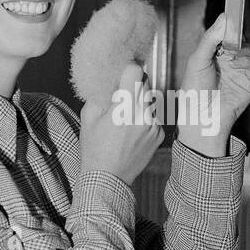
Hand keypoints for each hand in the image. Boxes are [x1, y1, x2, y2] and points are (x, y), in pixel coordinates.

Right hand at [78, 61, 164, 185]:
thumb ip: (102, 92)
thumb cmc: (94, 148)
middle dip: (133, 85)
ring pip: (150, 99)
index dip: (127, 69)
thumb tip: (112, 77)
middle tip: (120, 97)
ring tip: (125, 118)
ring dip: (139, 102)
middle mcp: (144, 114)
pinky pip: (153, 116)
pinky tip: (131, 131)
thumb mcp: (89, 116)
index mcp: (125, 107)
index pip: (136, 71)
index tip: (121, 74)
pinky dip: (144, 118)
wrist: (108, 180)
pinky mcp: (160, 135)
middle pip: (145, 82)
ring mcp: (155, 125)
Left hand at [176, 13, 249, 156]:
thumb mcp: (197, 60)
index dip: (226, 23)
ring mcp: (239, 69)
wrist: (202, 118)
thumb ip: (210, 39)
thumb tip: (224, 19)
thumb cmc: (194, 93)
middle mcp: (227, 59)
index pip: (223, 32)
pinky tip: (234, 64)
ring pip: (248, 48)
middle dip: (235, 33)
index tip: (229, 13)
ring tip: (228, 55)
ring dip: (240, 48)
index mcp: (213, 53)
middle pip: (238, 38)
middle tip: (229, 32)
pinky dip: (246, 60)